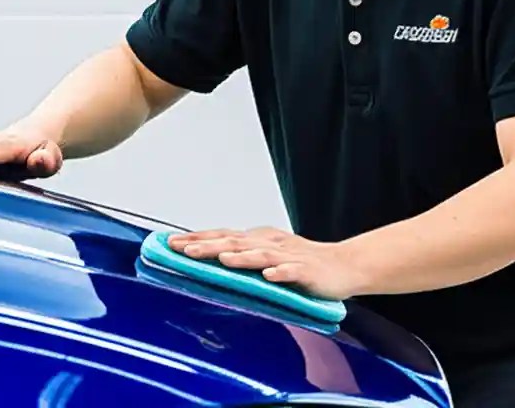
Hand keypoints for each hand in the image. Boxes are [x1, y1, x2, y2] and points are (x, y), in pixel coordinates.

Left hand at [167, 227, 368, 300]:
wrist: (345, 266)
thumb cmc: (302, 261)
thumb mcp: (266, 256)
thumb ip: (239, 257)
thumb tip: (206, 258)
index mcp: (257, 240)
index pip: (221, 236)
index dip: (196, 238)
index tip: (170, 243)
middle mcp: (269, 244)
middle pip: (234, 242)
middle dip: (207, 245)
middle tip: (182, 249)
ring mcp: (288, 256)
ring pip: (260, 255)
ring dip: (239, 257)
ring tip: (220, 259)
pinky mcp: (307, 272)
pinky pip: (292, 272)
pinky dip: (280, 273)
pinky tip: (269, 276)